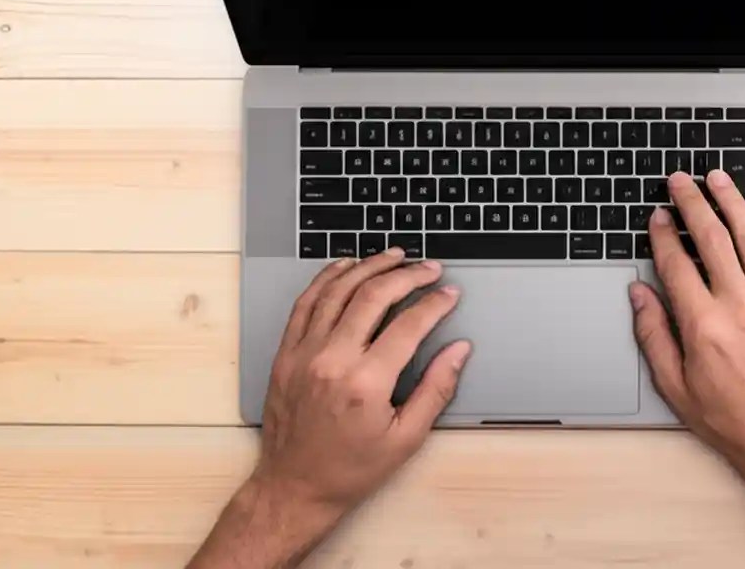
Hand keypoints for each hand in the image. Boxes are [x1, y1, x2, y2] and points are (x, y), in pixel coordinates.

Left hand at [253, 250, 469, 514]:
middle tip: (429, 268)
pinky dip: (327, 279)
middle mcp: (332, 360)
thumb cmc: (351, 469)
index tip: (449, 293)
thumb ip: (436, 389)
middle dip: (406, 275)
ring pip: (337, 291)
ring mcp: (303, 354)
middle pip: (373, 296)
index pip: (408, 325)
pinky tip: (346, 267)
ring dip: (368, 267)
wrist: (294, 486)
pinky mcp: (285, 354)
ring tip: (393, 256)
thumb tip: (459, 350)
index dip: (434, 303)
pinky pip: (305, 303)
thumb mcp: (406, 438)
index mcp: (366, 383)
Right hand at [631, 171, 744, 486]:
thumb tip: (639, 293)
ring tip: (718, 179)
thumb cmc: (727, 417)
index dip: (662, 235)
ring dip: (732, 203)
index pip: (677, 265)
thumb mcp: (673, 385)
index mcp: (704, 326)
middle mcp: (739, 307)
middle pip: (713, 239)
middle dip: (693, 203)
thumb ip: (653, 334)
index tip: (656, 216)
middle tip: (680, 181)